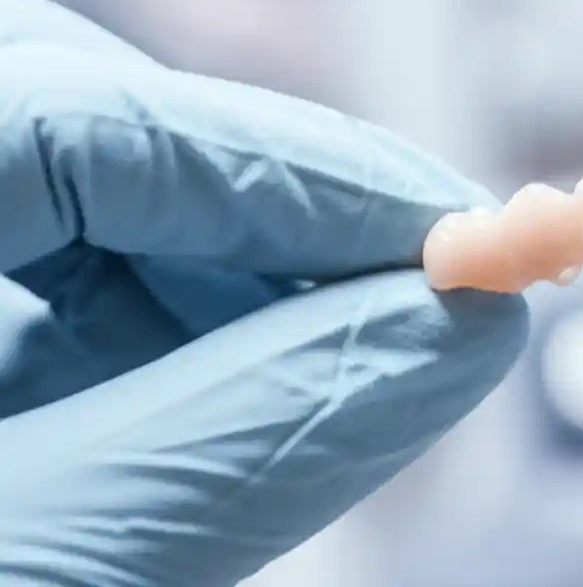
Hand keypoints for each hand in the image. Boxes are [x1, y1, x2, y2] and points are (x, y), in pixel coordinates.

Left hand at [0, 0, 527, 584]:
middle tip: (432, 262)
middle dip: (269, 192)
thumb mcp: (48, 571)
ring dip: (242, 254)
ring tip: (375, 323)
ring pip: (75, 181)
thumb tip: (459, 328)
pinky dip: (182, 311)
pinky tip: (268, 360)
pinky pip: (63, 271)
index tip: (450, 230)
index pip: (62, 117)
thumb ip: (256, 435)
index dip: (282, 167)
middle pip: (67, 114)